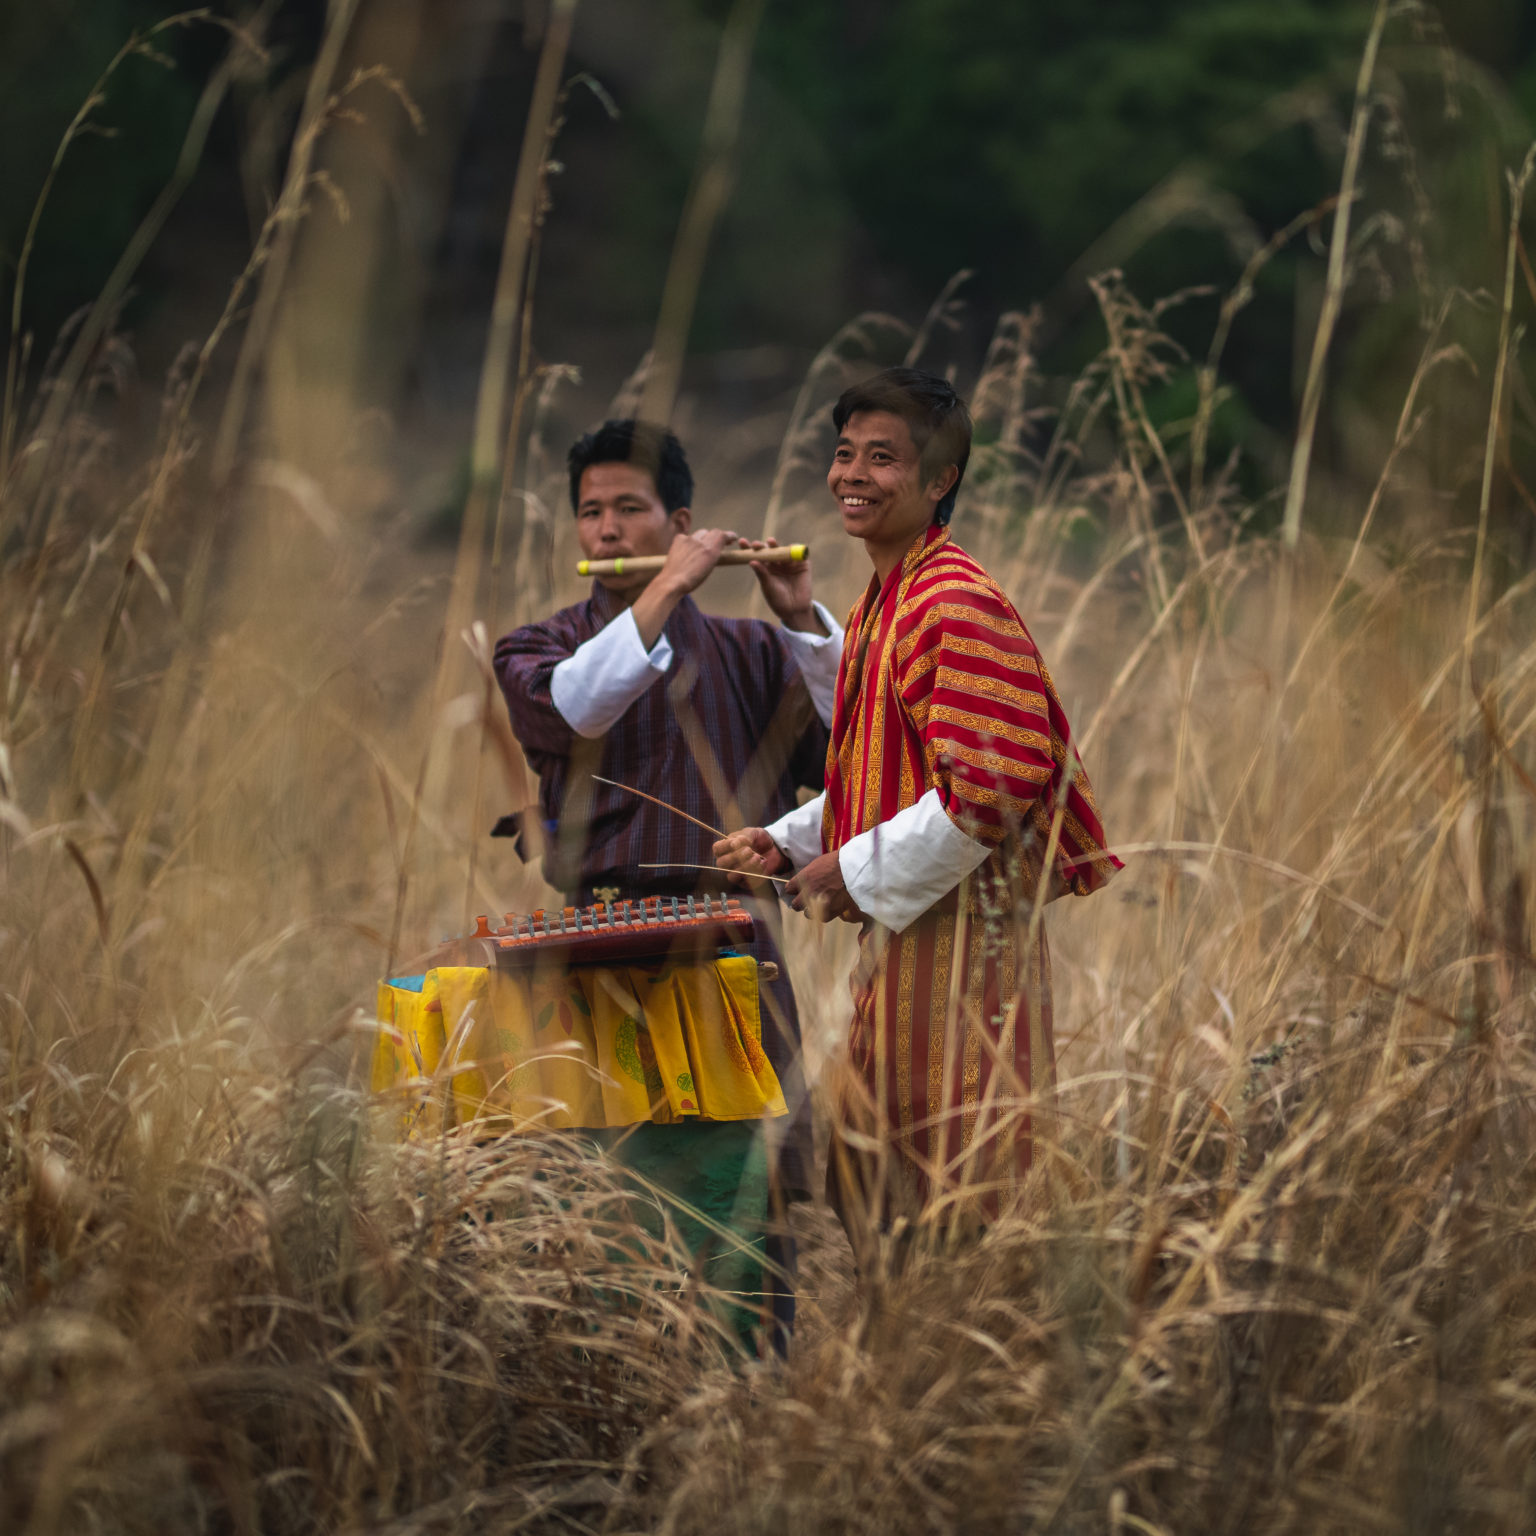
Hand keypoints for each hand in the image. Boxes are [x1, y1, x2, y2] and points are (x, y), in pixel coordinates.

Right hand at [632, 528, 738, 646]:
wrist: (671, 583)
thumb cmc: (671, 581)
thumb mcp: (676, 565)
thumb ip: (683, 559)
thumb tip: (690, 566)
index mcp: (678, 541)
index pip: (692, 536)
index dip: (701, 538)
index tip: (705, 542)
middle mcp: (689, 538)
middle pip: (704, 532)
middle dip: (711, 537)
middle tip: (719, 543)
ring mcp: (699, 542)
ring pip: (713, 533)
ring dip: (719, 538)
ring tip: (728, 541)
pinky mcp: (709, 548)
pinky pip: (722, 536)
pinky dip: (729, 536)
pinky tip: (734, 538)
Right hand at [712, 827, 788, 886]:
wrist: (774, 849)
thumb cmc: (759, 840)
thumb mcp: (753, 833)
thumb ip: (745, 836)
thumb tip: (735, 842)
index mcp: (725, 848)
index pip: (717, 849)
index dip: (724, 846)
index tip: (735, 842)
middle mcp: (727, 863)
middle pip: (721, 863)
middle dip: (735, 856)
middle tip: (749, 850)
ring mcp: (735, 874)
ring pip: (732, 875)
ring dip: (745, 866)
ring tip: (757, 856)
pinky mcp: (746, 883)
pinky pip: (746, 882)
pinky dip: (756, 872)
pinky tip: (763, 862)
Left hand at [744, 536, 822, 633]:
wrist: (795, 610)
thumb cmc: (777, 599)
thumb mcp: (768, 586)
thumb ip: (762, 573)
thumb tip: (751, 561)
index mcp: (766, 567)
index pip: (756, 555)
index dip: (749, 548)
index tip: (742, 542)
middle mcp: (777, 562)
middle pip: (769, 550)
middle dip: (762, 545)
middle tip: (756, 545)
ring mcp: (789, 562)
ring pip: (782, 549)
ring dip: (776, 545)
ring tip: (770, 542)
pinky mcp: (802, 563)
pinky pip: (798, 553)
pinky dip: (794, 548)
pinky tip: (789, 547)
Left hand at [785, 849, 865, 923]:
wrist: (853, 870)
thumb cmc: (838, 862)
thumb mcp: (818, 863)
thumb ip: (808, 875)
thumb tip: (806, 880)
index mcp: (802, 879)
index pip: (789, 889)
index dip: (795, 889)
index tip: (799, 889)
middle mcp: (806, 893)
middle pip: (795, 904)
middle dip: (801, 901)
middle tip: (808, 898)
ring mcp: (817, 904)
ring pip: (806, 913)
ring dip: (811, 909)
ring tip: (820, 904)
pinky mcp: (828, 912)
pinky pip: (820, 918)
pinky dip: (823, 914)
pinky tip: (828, 908)